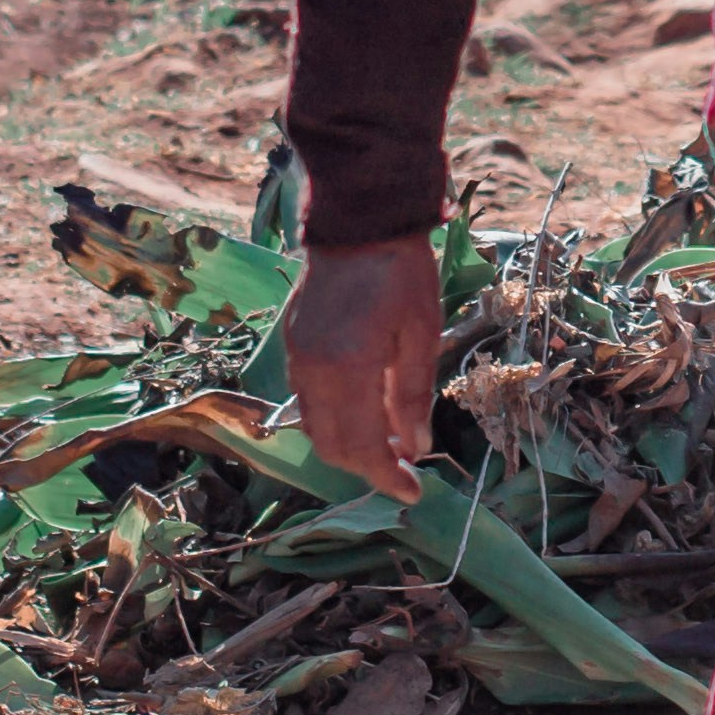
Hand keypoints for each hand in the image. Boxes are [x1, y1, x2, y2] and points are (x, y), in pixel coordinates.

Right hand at [284, 233, 441, 499]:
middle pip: (331, 446)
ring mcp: (297, 358)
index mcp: (348, 369)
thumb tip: (416, 447)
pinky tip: (366, 412)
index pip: (362, 446)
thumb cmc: (400, 273)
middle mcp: (313, 371)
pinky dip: (335, 419)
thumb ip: (413, 395)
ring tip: (390, 444)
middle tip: (405, 469)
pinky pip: (308, 400)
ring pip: (315, 427)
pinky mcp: (292, 345)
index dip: (386, 477)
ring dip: (350, 445)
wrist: (358, 221)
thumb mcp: (421, 333)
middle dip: (367, 467)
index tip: (412, 493)